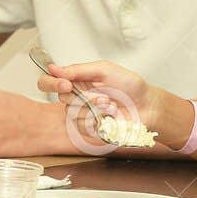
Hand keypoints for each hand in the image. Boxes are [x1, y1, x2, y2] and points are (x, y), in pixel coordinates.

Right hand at [36, 60, 161, 146]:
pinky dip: (97, 119)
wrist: (147, 106)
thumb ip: (79, 69)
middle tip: (92, 94)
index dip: (51, 82)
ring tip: (109, 102)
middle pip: (58, 97)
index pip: (49, 81)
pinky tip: (109, 114)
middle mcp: (76, 97)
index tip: (64, 82)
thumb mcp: (105, 70)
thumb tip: (54, 68)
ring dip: (93, 106)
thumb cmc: (130, 86)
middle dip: (76, 95)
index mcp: (76, 80)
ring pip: (71, 112)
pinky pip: (82, 126)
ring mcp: (82, 114)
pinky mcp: (89, 129)